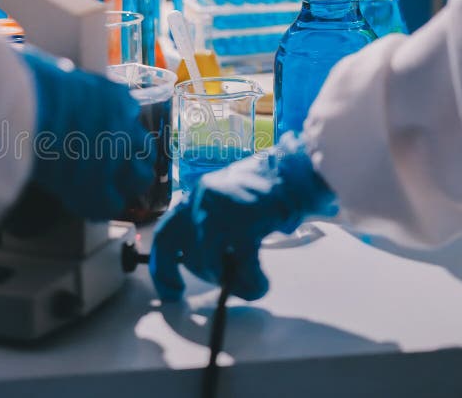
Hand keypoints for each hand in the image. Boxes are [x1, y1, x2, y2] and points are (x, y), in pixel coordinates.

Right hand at [21, 48, 154, 218]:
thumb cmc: (32, 84)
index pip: (129, 113)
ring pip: (140, 178)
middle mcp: (124, 128)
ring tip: (112, 187)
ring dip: (127, 183)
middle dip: (133, 156)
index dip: (118, 124)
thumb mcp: (59, 72)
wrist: (23, 110)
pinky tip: (90, 203)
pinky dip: (101, 206)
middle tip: (117, 163)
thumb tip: (55, 82)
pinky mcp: (97, 187)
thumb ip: (69, 84)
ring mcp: (115, 159)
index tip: (105, 129)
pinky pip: (111, 205)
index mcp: (115, 97)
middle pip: (145, 147)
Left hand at [149, 133, 335, 300]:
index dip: (163, 267)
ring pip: (207, 261)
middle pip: (182, 250)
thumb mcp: (229, 206)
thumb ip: (211, 229)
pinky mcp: (244, 219)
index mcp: (196, 196)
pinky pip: (241, 264)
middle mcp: (201, 199)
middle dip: (201, 274)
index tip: (171, 290)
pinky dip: (252, 282)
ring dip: (229, 281)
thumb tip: (206, 266)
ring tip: (249, 282)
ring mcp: (220, 208)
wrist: (298, 171)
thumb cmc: (269, 191)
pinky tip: (261, 284)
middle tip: (221, 285)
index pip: (165, 234)